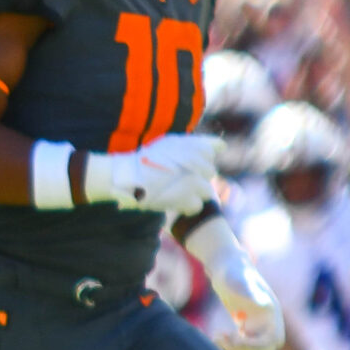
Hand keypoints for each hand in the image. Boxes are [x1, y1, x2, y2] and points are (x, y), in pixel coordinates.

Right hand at [88, 134, 217, 213]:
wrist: (125, 176)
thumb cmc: (146, 160)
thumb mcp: (171, 144)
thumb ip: (198, 145)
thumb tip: (223, 147)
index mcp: (193, 145)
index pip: (211, 150)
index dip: (201, 158)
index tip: (185, 162)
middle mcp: (196, 161)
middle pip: (210, 172)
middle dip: (198, 176)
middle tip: (177, 178)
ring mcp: (193, 181)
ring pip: (206, 190)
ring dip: (193, 192)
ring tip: (175, 191)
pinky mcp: (186, 198)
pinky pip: (197, 205)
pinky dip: (186, 205)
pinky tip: (174, 201)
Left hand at [182, 217, 283, 349]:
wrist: (226, 265)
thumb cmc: (233, 271)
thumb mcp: (240, 281)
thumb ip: (252, 293)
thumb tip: (265, 305)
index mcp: (272, 312)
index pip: (272, 341)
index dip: (254, 345)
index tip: (234, 338)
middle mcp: (268, 320)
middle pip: (266, 349)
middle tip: (223, 340)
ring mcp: (258, 324)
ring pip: (254, 349)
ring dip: (237, 349)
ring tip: (217, 337)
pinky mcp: (247, 325)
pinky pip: (245, 344)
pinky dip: (232, 345)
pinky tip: (218, 336)